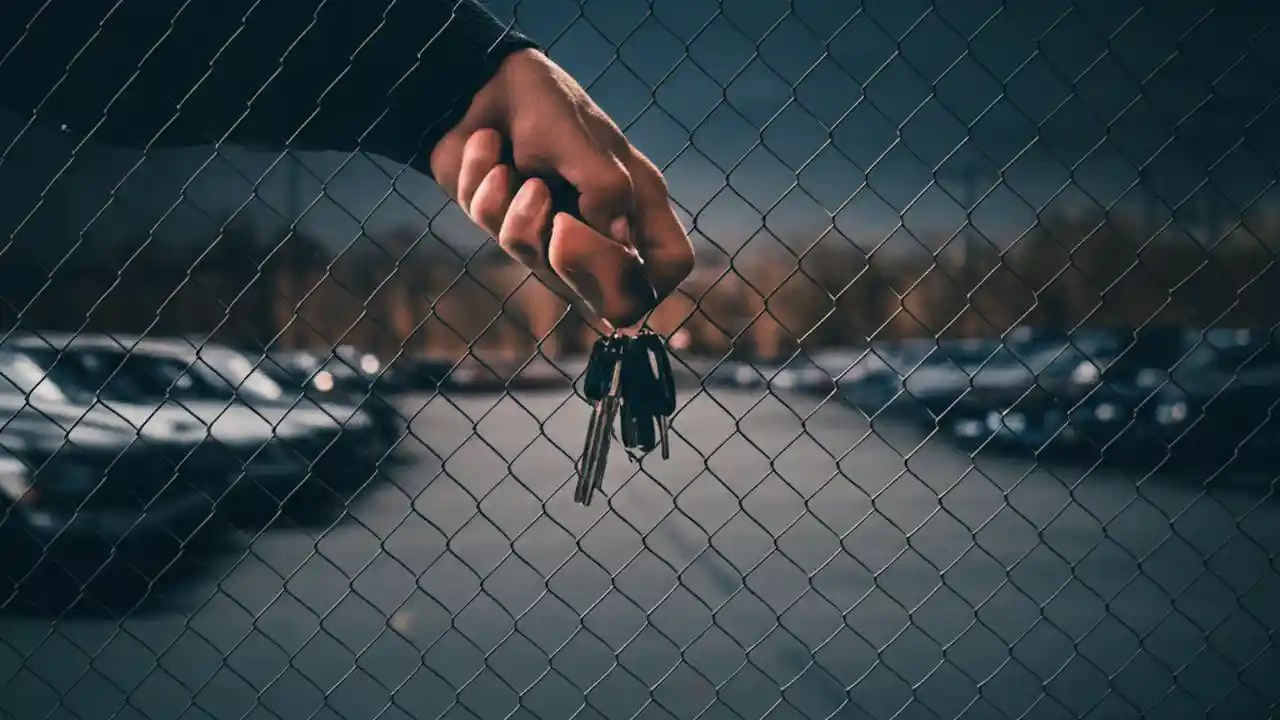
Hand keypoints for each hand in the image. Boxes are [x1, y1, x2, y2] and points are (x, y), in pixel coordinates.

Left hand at [430, 49, 693, 327]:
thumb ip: (606, 191)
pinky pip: (493, 230)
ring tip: (516, 170)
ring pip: (536, 263)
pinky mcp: (507, 225)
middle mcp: (598, 227)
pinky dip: (486, 187)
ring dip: (519, 211)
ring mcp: (550, 233)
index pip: (666, 269)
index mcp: (636, 203)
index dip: (643, 275)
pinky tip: (488, 153)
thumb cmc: (548, 104)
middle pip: (603, 293)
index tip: (612, 250)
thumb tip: (612, 240)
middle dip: (573, 258)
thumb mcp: (586, 142)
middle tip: (561, 223)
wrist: (483, 80)